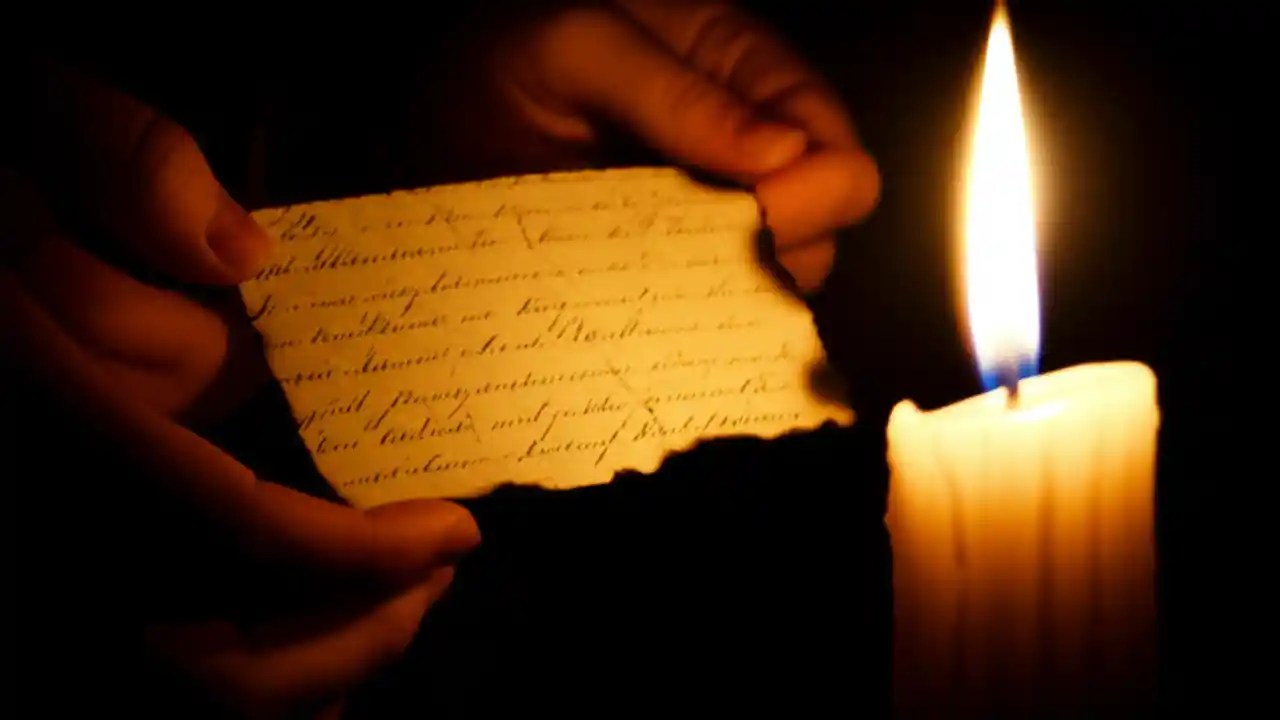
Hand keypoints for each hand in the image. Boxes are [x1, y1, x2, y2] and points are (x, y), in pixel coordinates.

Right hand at [1, 62, 480, 715]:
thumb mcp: (22, 110)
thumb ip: (118, 162)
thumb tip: (240, 251)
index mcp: (55, 404)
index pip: (228, 519)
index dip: (353, 548)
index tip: (452, 530)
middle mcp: (56, 496)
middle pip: (209, 660)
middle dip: (346, 636)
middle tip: (436, 581)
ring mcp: (60, 536)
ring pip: (189, 683)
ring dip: (312, 665)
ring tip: (401, 606)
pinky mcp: (75, 542)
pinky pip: (174, 666)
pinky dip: (264, 672)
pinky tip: (323, 632)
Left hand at [430, 0, 879, 291]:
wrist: (429, 121)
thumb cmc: (502, 61)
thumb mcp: (579, 47)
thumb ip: (676, 95)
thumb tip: (785, 155)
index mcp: (738, 67)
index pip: (829, 136)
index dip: (816, 182)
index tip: (763, 213)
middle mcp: (742, 144)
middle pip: (825, 216)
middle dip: (780, 236)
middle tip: (699, 244)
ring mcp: (709, 212)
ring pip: (781, 271)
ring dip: (738, 283)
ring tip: (659, 271)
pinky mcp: (671, 269)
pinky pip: (719, 306)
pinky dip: (700, 313)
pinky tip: (653, 303)